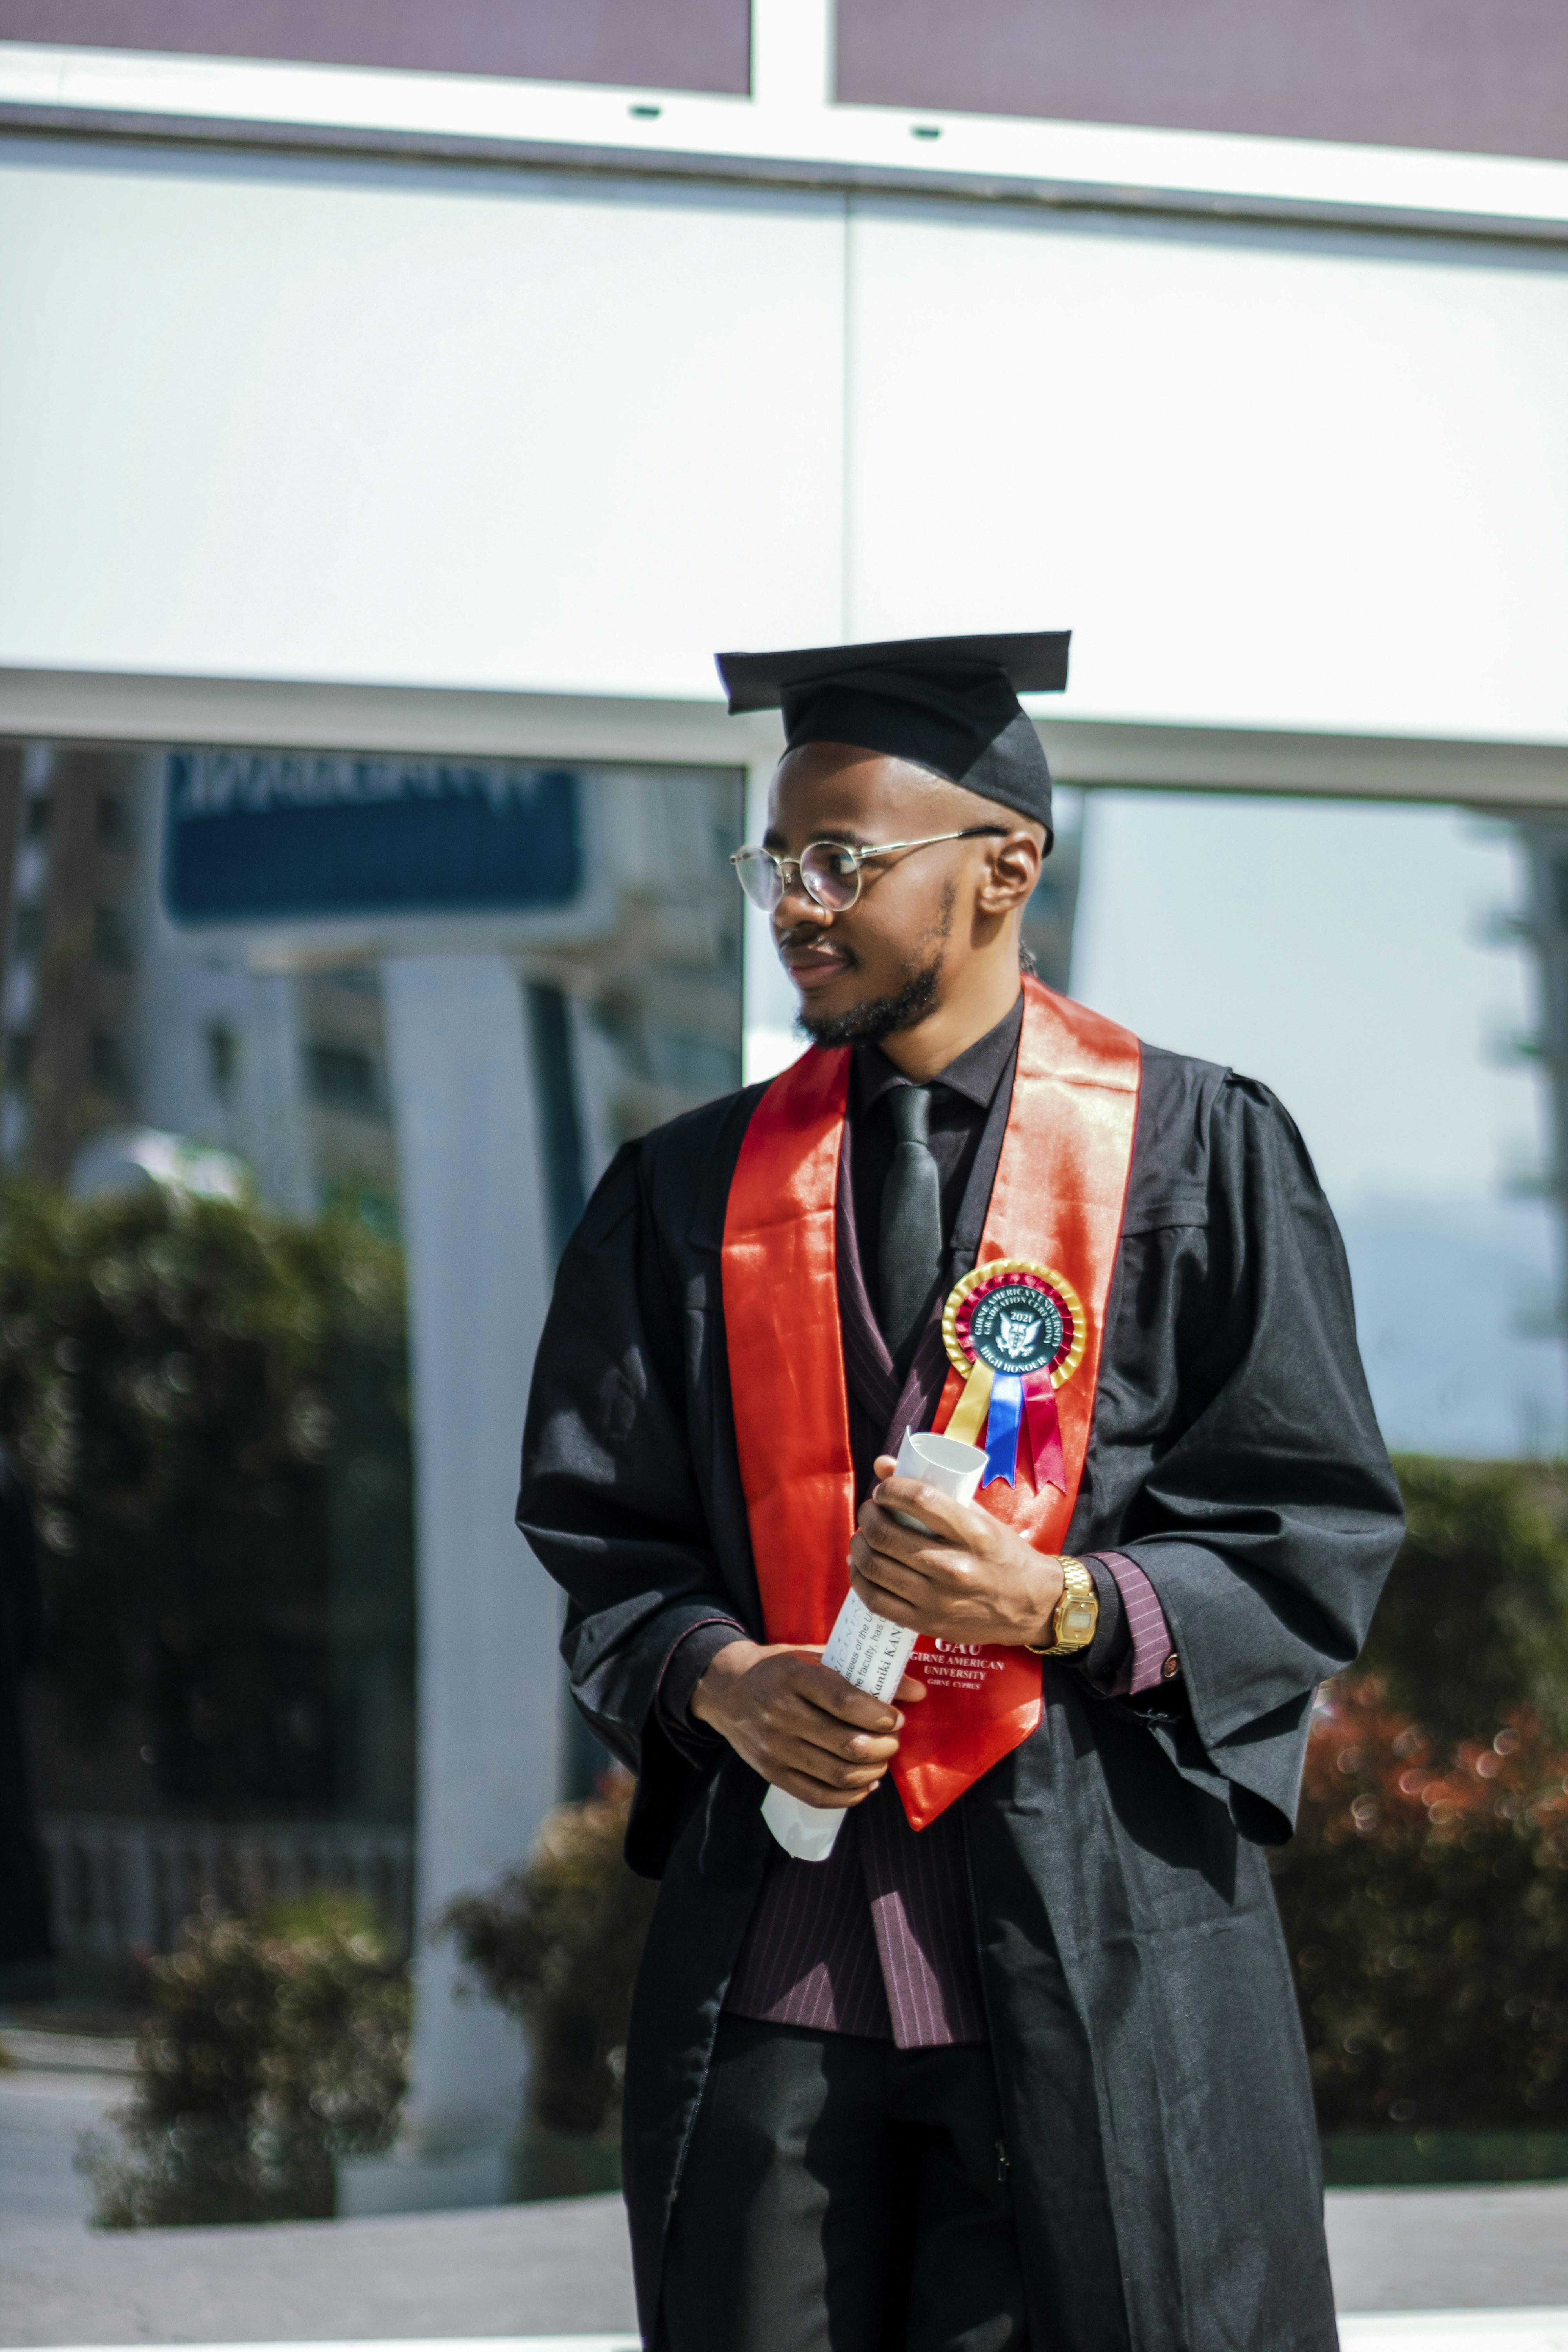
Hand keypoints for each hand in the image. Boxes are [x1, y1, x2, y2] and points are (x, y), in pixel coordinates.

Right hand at [690, 1638, 925, 1808]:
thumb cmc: (779, 1669)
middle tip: (894, 1740)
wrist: (726, 1688)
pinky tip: (865, 1783)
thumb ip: (863, 1672)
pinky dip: (850, 1795)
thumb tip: (918, 1692)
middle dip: (884, 1746)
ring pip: (838, 1774)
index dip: (879, 1715)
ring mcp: (774, 1747)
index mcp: (793, 1676)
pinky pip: (818, 1796)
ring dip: (872, 1771)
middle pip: (847, 1744)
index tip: (896, 1718)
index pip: (845, 1702)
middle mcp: (780, 1713)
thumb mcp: (814, 1656)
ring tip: (882, 1759)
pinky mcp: (771, 1773)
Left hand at [846, 1453, 1066, 1648]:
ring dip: (860, 1545)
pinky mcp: (928, 1623)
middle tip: (870, 1510)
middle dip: (869, 1516)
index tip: (884, 1489)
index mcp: (975, 1534)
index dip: (892, 1488)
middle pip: (888, 1535)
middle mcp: (956, 1568)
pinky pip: (878, 1601)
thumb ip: (937, 1493)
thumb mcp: (982, 1518)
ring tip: (863, 1535)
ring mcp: (939, 1599)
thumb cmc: (1004, 1554)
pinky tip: (860, 1566)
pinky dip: (860, 1579)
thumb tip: (883, 1465)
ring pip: (877, 1567)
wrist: (1032, 1606)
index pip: (921, 1500)